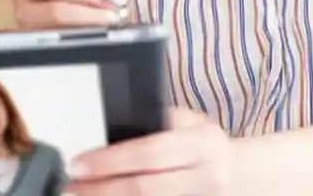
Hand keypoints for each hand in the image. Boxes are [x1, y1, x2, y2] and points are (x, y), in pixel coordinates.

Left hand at [64, 109, 238, 194]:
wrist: (241, 175)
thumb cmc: (204, 145)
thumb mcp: (189, 122)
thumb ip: (157, 124)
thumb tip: (111, 135)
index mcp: (202, 143)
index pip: (148, 152)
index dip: (110, 161)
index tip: (79, 164)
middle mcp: (208, 176)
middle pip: (145, 188)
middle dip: (102, 189)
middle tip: (71, 187)